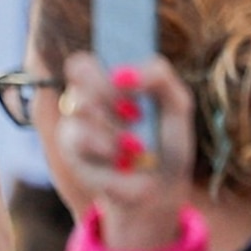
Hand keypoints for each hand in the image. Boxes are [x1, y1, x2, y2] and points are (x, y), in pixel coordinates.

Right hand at [55, 53, 195, 250]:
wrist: (162, 186)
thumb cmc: (168, 140)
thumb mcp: (178, 104)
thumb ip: (160, 75)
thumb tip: (122, 73)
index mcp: (107, 83)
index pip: (83, 64)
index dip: (101, 70)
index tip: (127, 83)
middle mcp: (85, 102)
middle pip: (78, 77)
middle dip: (110, 95)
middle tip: (135, 115)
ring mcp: (74, 128)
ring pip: (83, 110)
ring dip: (116, 130)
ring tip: (139, 147)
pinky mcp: (72, 156)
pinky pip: (83, 144)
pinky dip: (112, 154)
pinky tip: (125, 164)